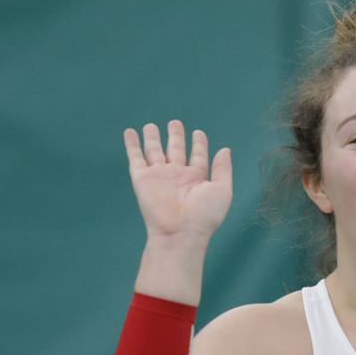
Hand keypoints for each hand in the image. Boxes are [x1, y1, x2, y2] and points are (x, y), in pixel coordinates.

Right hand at [124, 119, 233, 242]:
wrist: (181, 231)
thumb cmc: (205, 215)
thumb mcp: (221, 189)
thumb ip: (223, 169)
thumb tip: (225, 149)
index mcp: (196, 178)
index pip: (197, 156)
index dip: (198, 144)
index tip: (198, 133)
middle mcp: (177, 175)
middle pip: (175, 150)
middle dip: (175, 136)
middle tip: (175, 122)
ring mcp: (159, 176)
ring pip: (154, 151)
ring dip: (152, 138)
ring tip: (151, 125)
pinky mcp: (142, 178)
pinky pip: (135, 158)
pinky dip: (131, 144)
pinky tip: (129, 132)